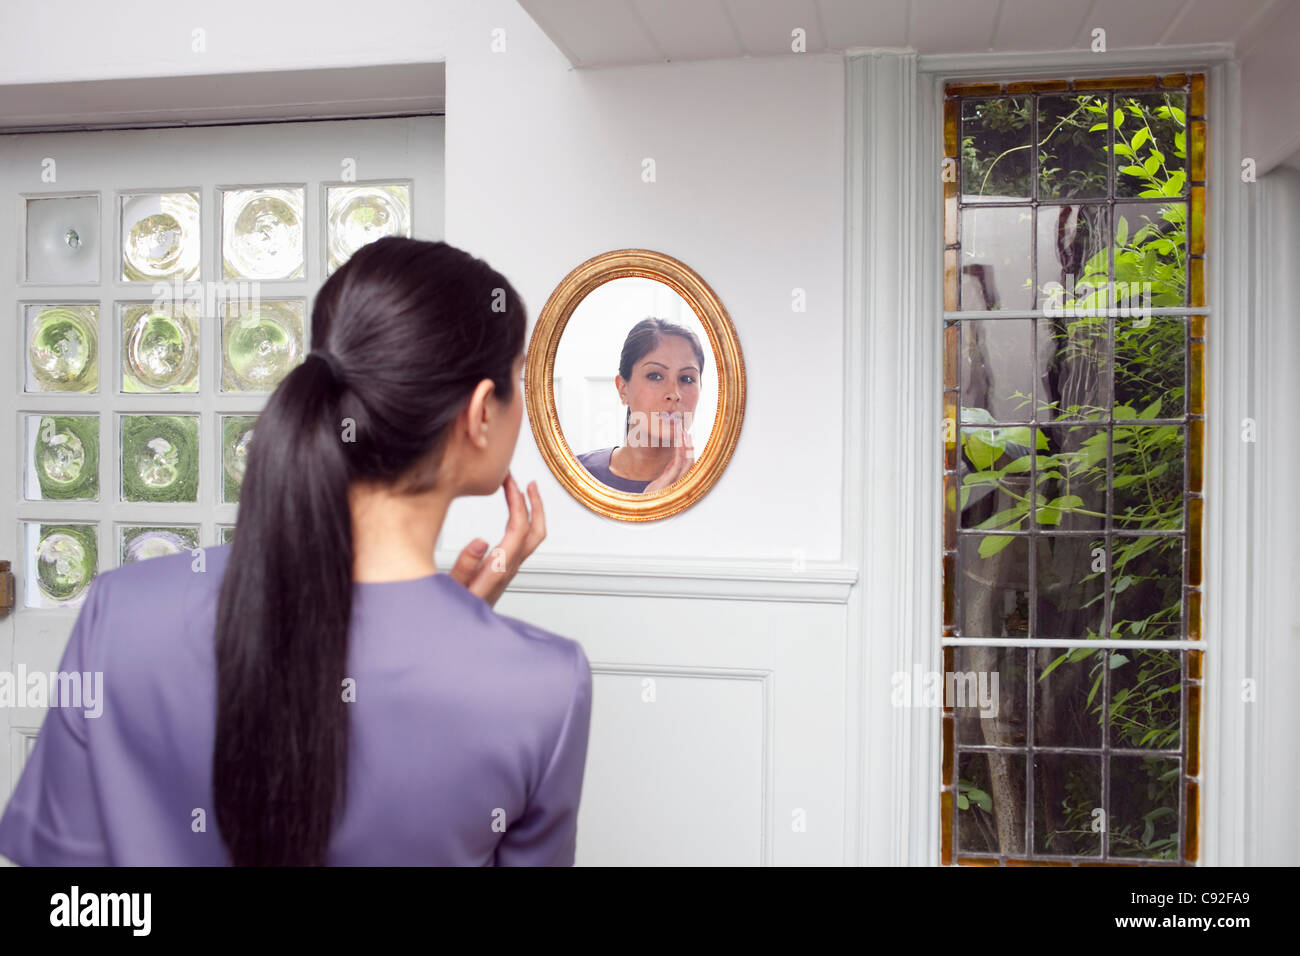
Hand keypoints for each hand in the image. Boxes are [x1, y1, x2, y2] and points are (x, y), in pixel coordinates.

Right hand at [447, 472, 545, 607]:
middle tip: (523, 481)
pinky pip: (521, 543)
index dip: (518, 502)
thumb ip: (465, 567)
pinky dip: (521, 523)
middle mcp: (508, 569)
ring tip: (520, 490)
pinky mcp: (503, 572)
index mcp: (498, 570)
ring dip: (530, 512)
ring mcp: (508, 571)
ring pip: (531, 538)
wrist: (456, 637)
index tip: (509, 481)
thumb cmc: (451, 615)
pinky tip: (511, 514)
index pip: (518, 530)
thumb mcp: (451, 591)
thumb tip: (481, 541)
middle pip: (535, 532)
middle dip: (534, 503)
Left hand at [642, 418, 694, 493]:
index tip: (685, 436)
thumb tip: (674, 460)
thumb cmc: (652, 496)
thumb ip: (668, 471)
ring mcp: (677, 482)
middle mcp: (682, 481)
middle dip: (689, 444)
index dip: (689, 448)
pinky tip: (679, 444)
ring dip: (686, 445)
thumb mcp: (660, 482)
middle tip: (685, 430)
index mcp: (679, 480)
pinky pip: (678, 465)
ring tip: (683, 433)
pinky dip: (680, 453)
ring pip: (688, 461)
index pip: (689, 462)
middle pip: (691, 459)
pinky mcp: (670, 483)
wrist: (643, 508)